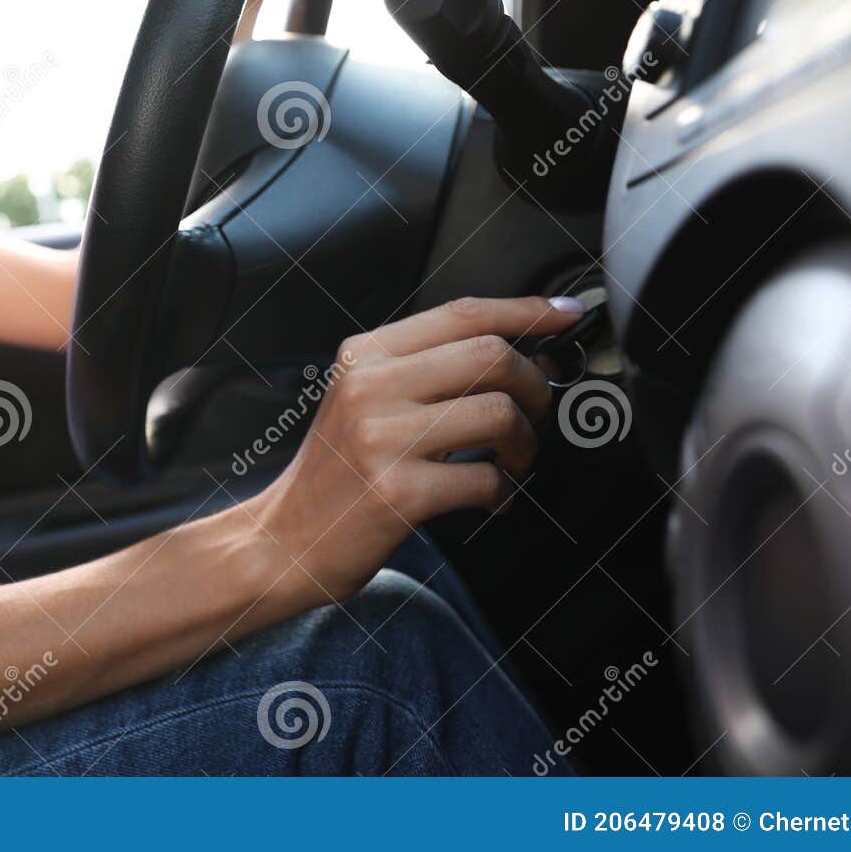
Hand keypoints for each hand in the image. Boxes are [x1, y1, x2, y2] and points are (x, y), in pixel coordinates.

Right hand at [248, 295, 583, 603]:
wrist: (285, 541)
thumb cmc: (337, 474)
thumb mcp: (364, 401)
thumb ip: (428, 372)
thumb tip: (526, 356)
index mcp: (364, 354)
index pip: (462, 313)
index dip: (526, 311)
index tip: (566, 316)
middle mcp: (369, 387)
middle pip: (490, 355)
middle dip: (535, 386)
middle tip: (535, 416)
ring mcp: (381, 438)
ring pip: (498, 412)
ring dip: (525, 443)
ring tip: (512, 463)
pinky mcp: (396, 492)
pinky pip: (485, 478)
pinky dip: (504, 492)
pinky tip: (492, 499)